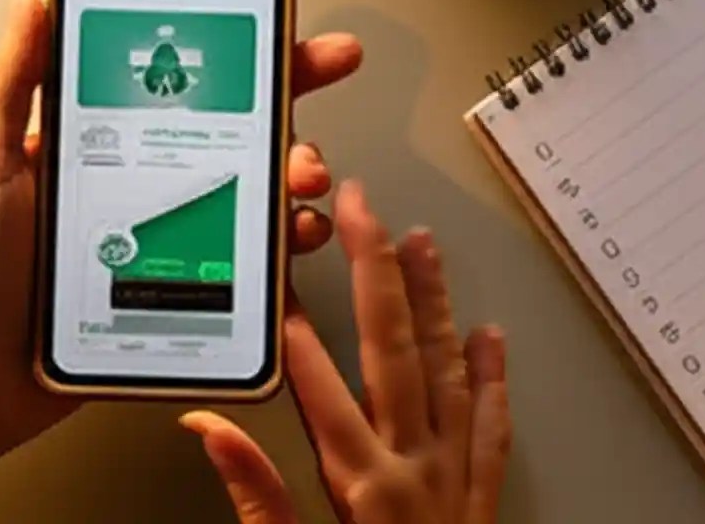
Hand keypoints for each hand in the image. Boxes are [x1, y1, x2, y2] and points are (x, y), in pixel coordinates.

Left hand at [0, 0, 361, 488]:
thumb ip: (13, 79)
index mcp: (103, 138)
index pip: (180, 78)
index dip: (235, 47)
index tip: (284, 22)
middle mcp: (145, 177)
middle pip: (235, 125)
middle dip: (291, 94)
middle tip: (328, 69)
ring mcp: (170, 231)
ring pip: (254, 188)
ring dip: (294, 171)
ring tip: (303, 177)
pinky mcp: (186, 284)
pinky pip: (249, 258)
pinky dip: (283, 244)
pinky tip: (295, 237)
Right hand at [181, 182, 511, 523]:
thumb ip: (254, 499)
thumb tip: (209, 432)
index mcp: (361, 486)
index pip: (320, 390)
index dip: (295, 331)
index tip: (277, 281)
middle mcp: (414, 467)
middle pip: (393, 351)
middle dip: (375, 272)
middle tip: (362, 210)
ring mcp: (456, 475)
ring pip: (448, 369)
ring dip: (435, 301)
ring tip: (424, 242)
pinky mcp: (483, 492)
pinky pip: (495, 423)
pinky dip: (494, 376)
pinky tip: (488, 332)